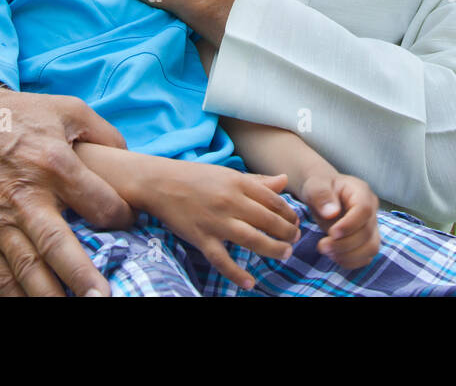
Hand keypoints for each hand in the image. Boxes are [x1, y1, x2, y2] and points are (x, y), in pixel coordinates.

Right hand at [0, 45, 133, 296]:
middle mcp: (25, 196)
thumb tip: (130, 163)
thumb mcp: (68, 110)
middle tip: (104, 298)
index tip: (132, 225)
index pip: (98, 203)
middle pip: (58, 245)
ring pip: (27, 268)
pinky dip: (15, 296)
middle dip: (82, 277)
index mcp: (53, 164)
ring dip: (51, 295)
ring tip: (78, 308)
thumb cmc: (18, 115)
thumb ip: (105, 135)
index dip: (121, 218)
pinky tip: (35, 304)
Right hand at [127, 157, 301, 290]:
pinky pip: (221, 259)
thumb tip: (285, 181)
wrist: (159, 182)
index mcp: (238, 183)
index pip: (274, 200)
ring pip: (252, 239)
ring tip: (285, 254)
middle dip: (287, 232)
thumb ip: (258, 181)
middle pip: (268, 220)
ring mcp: (215, 221)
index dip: (289, 213)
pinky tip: (249, 283)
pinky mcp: (200, 238)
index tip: (295, 222)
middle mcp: (230, 201)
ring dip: (273, 249)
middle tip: (295, 240)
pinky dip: (236, 273)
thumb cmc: (196, 177)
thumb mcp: (228, 174)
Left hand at [298, 172, 380, 270]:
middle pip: (367, 232)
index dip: (350, 225)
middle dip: (344, 244)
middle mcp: (371, 209)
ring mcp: (372, 226)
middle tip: (322, 246)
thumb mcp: (314, 186)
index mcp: (361, 191)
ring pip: (371, 247)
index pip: (364, 210)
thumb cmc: (319, 187)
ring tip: (327, 251)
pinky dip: (351, 261)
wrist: (322, 195)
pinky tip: (335, 256)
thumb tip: (331, 212)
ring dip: (349, 255)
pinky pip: (367, 256)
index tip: (332, 233)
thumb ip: (321, 195)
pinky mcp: (367, 240)